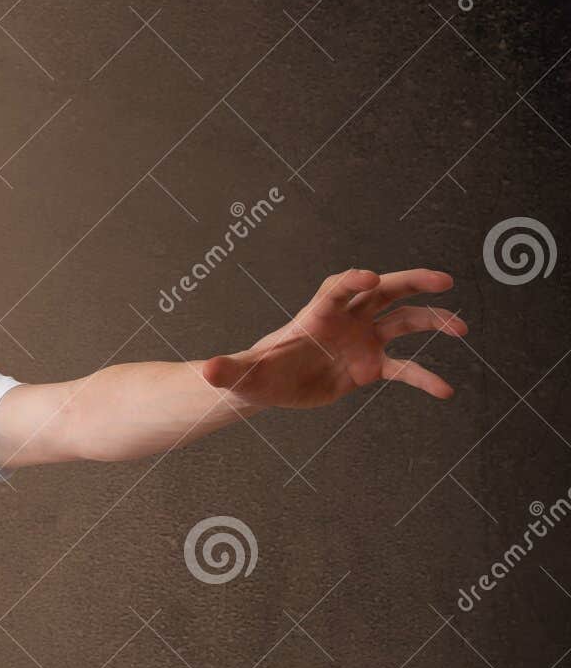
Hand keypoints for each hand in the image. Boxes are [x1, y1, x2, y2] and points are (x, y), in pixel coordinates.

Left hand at [201, 268, 466, 407]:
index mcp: (316, 315)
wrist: (267, 387)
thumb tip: (205, 372)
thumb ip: (227, 370)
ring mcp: (361, 342)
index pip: (338, 289)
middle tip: (443, 280)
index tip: (371, 276)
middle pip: (383, 291)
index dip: (354, 281)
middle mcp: (345, 322)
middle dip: (412, 282)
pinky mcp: (368, 367)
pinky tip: (445, 390)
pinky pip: (403, 369)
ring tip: (462, 328)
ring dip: (433, 322)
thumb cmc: (252, 374)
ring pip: (404, 323)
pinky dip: (424, 377)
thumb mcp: (239, 375)